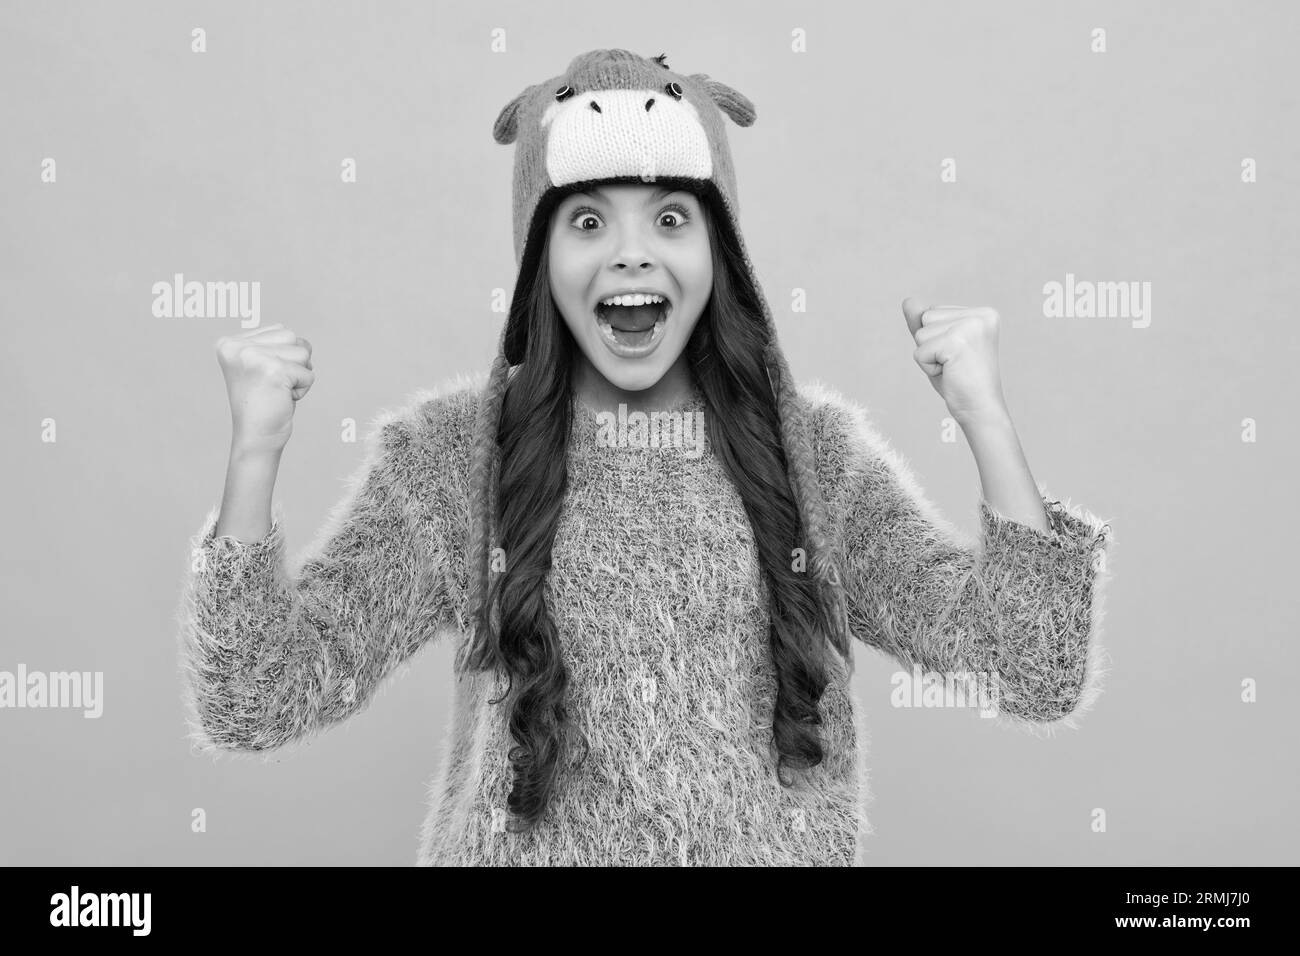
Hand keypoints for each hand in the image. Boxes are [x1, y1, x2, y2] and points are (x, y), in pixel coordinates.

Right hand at [215, 323, 314, 454]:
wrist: (256, 438)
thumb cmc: (263, 403)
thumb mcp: (259, 367)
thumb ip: (272, 346)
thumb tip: (301, 340)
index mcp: (228, 343)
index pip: (280, 330)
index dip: (283, 357)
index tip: (263, 378)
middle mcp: (237, 347)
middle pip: (292, 337)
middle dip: (294, 363)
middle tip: (273, 386)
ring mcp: (254, 357)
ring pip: (303, 352)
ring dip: (299, 376)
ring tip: (277, 392)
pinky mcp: (274, 371)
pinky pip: (308, 374)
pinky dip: (303, 389)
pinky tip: (283, 399)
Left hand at [902, 297, 1008, 424]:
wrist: (980, 410)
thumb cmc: (961, 381)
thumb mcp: (940, 346)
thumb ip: (924, 323)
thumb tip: (908, 300)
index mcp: (983, 313)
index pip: (934, 312)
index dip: (937, 339)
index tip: (959, 356)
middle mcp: (981, 315)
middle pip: (926, 318)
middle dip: (931, 345)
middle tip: (955, 364)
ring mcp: (971, 327)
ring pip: (921, 333)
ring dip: (929, 356)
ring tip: (953, 368)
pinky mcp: (956, 342)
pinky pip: (919, 351)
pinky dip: (928, 367)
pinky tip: (950, 373)